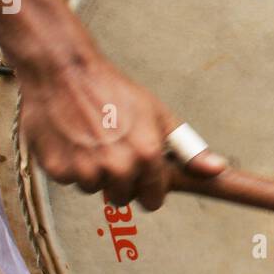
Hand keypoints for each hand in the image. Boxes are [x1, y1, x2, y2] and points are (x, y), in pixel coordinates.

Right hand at [18, 54, 226, 210]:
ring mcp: (86, 171)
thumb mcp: (158, 115)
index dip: (148, 189)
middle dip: (120, 180)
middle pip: (122, 199)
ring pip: (94, 189)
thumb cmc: (113, 90)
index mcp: (147, 156)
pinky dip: (68, 165)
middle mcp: (118, 168)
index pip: (152, 201)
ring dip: (93, 172)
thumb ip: (188, 149)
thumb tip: (216, 170)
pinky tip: (70, 139)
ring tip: (89, 139)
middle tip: (112, 149)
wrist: (63, 71)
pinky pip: (69, 180)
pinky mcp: (58, 170)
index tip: (142, 177)